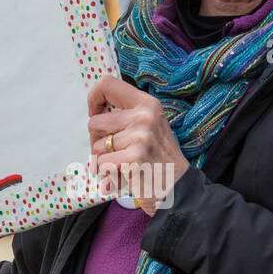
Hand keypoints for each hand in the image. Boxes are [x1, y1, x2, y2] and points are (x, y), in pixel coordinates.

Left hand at [87, 73, 190, 215]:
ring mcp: (140, 137)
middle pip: (94, 122)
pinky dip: (108, 174)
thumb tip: (94, 110)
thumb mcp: (150, 127)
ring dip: (104, 161)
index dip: (93, 99)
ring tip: (124, 166)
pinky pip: (102, 164)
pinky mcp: (134, 158)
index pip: (107, 84)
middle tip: (114, 153)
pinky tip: (125, 176)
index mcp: (147, 104)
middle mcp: (145, 117)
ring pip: (96, 147)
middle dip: (97, 141)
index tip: (95, 113)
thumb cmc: (159, 159)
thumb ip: (127, 115)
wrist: (179, 189)